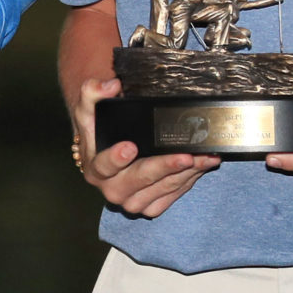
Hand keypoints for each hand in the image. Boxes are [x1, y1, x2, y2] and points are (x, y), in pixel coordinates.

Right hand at [69, 71, 217, 216]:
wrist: (109, 150)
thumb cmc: (100, 129)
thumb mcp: (89, 108)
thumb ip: (92, 91)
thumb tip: (111, 85)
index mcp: (95, 170)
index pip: (104, 166)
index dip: (117, 158)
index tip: (130, 147)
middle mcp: (112, 190)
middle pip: (140, 180)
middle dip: (165, 167)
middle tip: (184, 156)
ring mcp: (132, 201)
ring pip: (161, 189)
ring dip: (185, 173)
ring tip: (203, 156)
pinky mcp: (151, 206)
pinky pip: (172, 197)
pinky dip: (189, 181)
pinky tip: (201, 166)